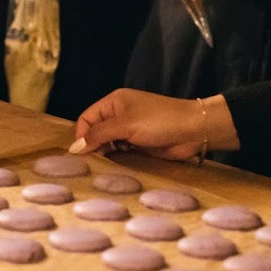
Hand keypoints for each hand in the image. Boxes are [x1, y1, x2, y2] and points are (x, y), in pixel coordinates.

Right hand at [71, 88, 236, 161]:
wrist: (194, 130)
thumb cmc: (159, 121)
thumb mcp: (125, 125)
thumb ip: (99, 135)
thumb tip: (75, 148)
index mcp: (114, 102)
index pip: (87, 118)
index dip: (81, 135)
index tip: (81, 154)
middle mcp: (119, 115)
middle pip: (96, 131)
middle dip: (92, 145)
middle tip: (89, 164)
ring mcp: (130, 130)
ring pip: (108, 143)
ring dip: (104, 154)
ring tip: (100, 168)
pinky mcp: (140, 144)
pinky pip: (121, 151)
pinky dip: (116, 159)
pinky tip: (114, 168)